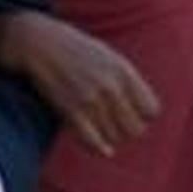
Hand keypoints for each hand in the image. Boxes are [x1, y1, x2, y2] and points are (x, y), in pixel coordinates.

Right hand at [0, 11, 158, 156]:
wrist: (41, 43)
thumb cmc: (77, 50)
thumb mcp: (110, 57)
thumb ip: (128, 80)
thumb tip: (147, 111)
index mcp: (124, 71)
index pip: (151, 110)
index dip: (144, 116)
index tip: (135, 114)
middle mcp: (111, 87)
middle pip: (135, 129)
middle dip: (129, 129)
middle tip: (118, 125)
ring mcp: (91, 100)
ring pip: (115, 137)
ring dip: (111, 137)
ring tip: (104, 129)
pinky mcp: (71, 111)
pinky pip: (93, 141)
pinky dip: (99, 147)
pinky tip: (102, 148)